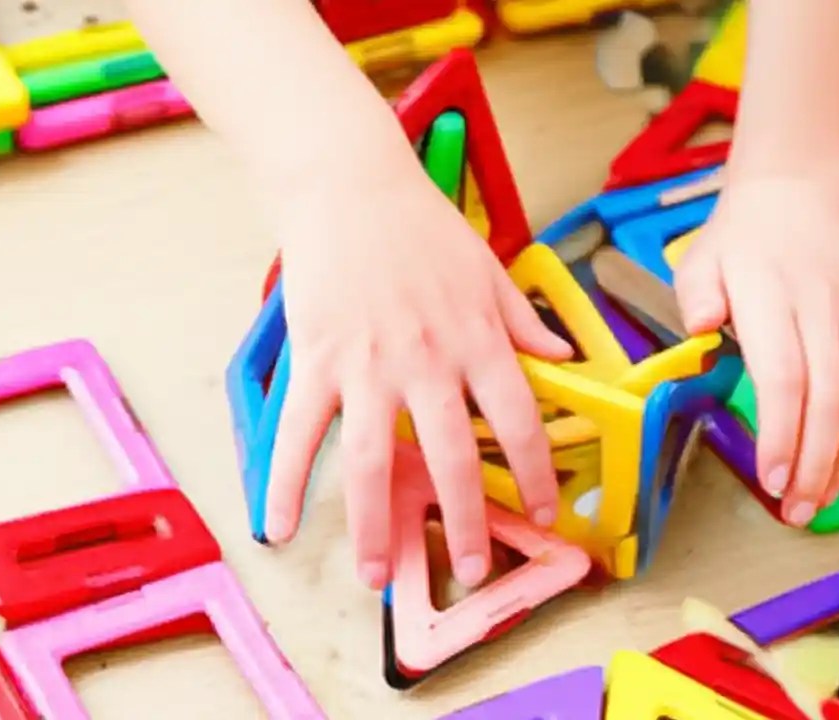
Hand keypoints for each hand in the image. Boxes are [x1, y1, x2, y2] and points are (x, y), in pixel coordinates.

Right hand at [263, 159, 570, 589]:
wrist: (348, 184)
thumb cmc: (419, 223)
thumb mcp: (487, 267)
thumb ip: (522, 318)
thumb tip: (560, 353)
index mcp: (476, 340)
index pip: (518, 420)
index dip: (537, 472)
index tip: (546, 513)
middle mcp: (427, 362)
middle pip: (451, 459)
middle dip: (465, 523)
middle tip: (469, 572)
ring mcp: (367, 366)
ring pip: (372, 462)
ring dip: (373, 527)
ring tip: (375, 576)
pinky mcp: (316, 361)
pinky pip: (299, 434)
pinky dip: (285, 483)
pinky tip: (279, 526)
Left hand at [674, 179, 838, 526]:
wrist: (796, 193)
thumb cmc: (738, 238)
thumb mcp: (699, 258)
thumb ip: (696, 294)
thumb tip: (698, 327)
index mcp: (770, 296)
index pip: (782, 374)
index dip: (780, 431)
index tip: (771, 476)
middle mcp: (818, 310)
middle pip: (826, 399)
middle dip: (813, 462)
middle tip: (793, 510)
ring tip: (816, 503)